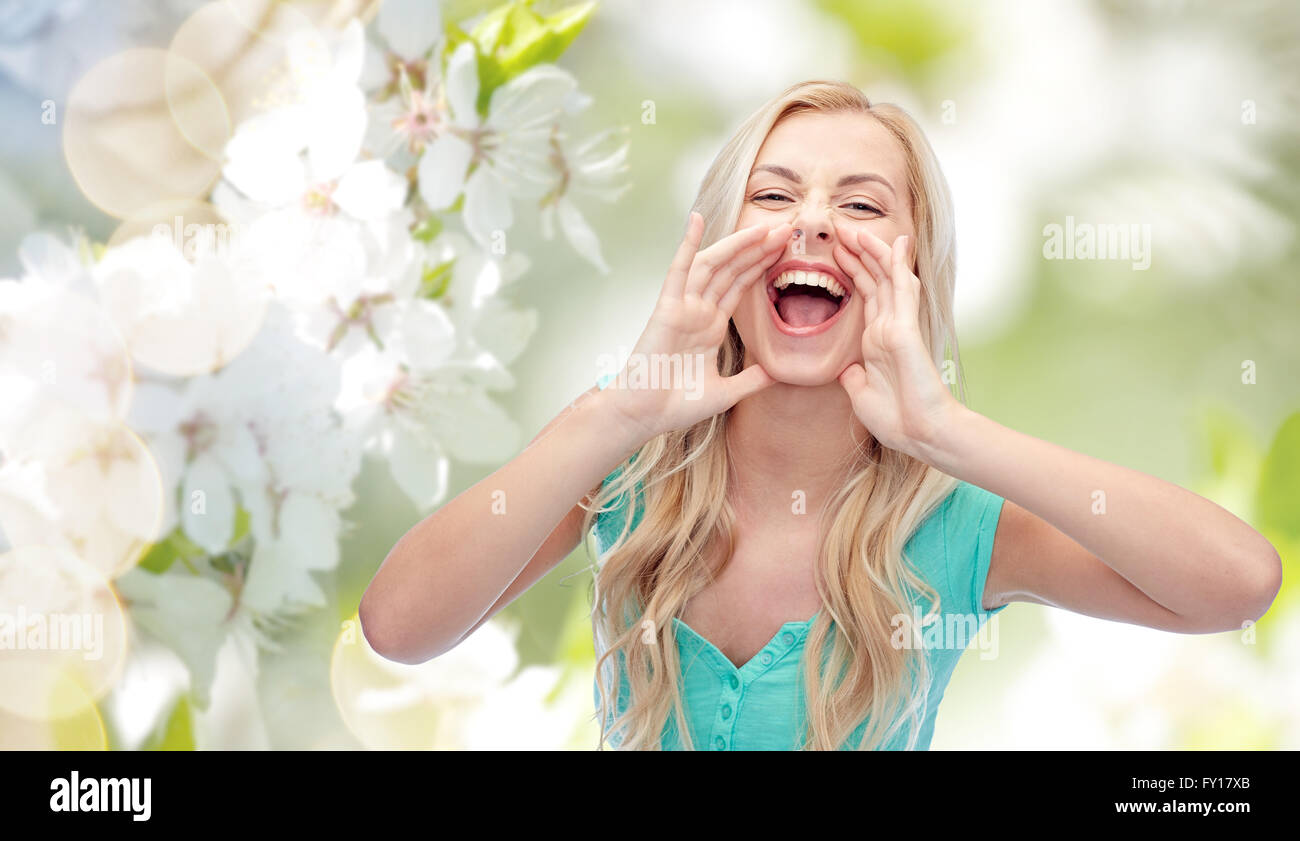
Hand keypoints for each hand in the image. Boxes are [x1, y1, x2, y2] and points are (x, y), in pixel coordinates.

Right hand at [599, 212, 792, 441]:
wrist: (646, 416)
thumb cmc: (677, 405)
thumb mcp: (727, 391)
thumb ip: (752, 379)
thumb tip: (778, 372)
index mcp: (711, 327)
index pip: (740, 286)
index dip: (760, 265)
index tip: (784, 248)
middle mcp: (699, 312)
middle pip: (732, 270)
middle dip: (757, 249)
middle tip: (785, 229)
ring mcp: (683, 307)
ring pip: (713, 265)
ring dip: (737, 245)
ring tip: (763, 228)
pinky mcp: (667, 308)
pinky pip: (678, 270)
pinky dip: (686, 244)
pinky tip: (696, 219)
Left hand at [831, 224, 961, 459]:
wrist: (921, 434)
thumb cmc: (897, 420)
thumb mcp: (862, 394)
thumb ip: (855, 377)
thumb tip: (848, 370)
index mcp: (877, 342)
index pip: (864, 297)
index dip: (851, 272)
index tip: (834, 253)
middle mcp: (888, 329)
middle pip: (874, 280)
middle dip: (858, 254)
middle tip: (839, 229)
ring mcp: (899, 326)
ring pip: (888, 278)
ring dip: (873, 252)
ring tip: (854, 228)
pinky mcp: (906, 330)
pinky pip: (902, 291)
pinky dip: (897, 266)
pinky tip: (894, 244)